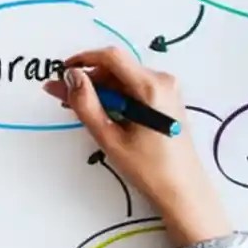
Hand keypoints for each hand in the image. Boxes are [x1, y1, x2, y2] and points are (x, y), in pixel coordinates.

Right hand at [44, 48, 231, 246]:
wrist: (184, 191)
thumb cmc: (149, 169)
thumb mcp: (110, 138)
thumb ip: (86, 104)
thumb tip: (70, 77)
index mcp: (151, 87)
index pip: (111, 57)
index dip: (83, 59)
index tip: (62, 72)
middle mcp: (162, 81)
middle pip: (117, 68)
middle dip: (89, 79)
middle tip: (63, 97)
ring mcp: (167, 89)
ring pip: (124, 78)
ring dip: (100, 90)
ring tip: (81, 110)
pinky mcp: (166, 100)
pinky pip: (134, 88)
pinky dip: (115, 96)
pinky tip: (103, 114)